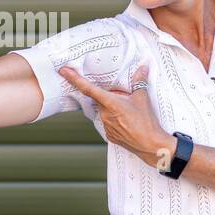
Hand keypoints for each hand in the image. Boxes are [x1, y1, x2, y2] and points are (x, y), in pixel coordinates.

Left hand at [57, 63, 172, 168]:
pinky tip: (127, 122)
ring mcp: (106, 126)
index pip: (88, 88)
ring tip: (129, 113)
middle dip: (110, 97)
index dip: (75, 79)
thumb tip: (142, 68)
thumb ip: (139, 82)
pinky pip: (109, 123)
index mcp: (111, 103)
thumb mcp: (143, 99)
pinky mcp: (109, 135)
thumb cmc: (146, 123)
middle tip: (125, 98)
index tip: (64, 71)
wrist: (151, 145)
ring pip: (105, 111)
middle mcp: (104, 114)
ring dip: (113, 108)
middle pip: (101, 100)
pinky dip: (115, 119)